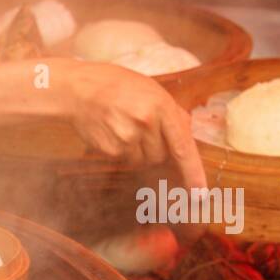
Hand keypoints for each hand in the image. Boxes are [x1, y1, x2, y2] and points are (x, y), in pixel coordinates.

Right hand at [63, 61, 206, 188]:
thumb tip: (187, 135)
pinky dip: (123, 151)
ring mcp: (126, 139)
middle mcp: (145, 124)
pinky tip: (113, 133)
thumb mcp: (151, 90)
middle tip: (142, 130)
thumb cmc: (118, 86)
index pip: (182, 146)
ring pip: (143, 161)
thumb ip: (172, 112)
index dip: (193, 172)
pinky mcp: (110, 150)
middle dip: (157, 149)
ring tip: (125, 128)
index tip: (200, 193)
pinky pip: (125, 160)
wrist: (80, 90)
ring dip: (139, 151)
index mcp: (161, 106)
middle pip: (162, 156)